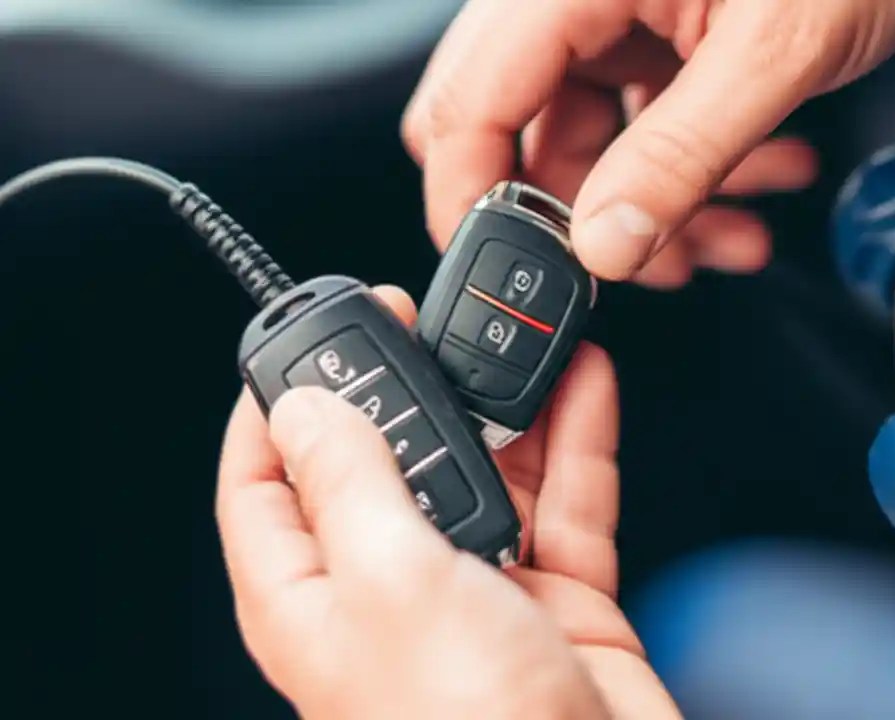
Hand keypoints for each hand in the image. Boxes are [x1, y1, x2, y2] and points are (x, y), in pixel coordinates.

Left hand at [215, 286, 678, 718]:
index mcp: (313, 595)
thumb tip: (304, 406)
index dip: (281, 400)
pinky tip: (582, 387)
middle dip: (410, 386)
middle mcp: (390, 589)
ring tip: (521, 337)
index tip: (314, 328)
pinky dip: (575, 441)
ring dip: (505, 406)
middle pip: (388, 459)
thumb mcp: (390, 582)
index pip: (267, 479)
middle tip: (428, 317)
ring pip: (485, 468)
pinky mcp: (555, 594)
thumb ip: (351, 483)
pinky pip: (563, 500)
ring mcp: (477, 590)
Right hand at [402, 0, 894, 288]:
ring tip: (735, 233)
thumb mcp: (776, 56)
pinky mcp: (661, 25)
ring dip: (656, 203)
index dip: (471, 200)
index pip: (470, 100)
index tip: (503, 278)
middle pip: (521, 128)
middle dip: (581, 215)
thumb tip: (603, 246)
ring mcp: (618, 8)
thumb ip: (680, 157)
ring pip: (592, 136)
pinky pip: (643, 117)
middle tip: (639, 264)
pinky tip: (757, 177)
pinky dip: (690, 165)